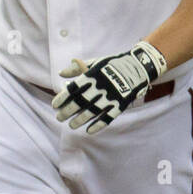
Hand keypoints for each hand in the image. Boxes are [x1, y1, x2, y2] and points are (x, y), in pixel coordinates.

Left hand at [51, 40, 166, 133]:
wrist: (138, 67)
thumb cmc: (112, 65)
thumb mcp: (94, 63)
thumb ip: (77, 68)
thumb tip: (60, 74)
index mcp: (92, 75)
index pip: (72, 89)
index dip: (62, 98)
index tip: (55, 105)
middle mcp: (100, 87)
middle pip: (79, 102)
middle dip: (67, 112)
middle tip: (59, 118)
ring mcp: (111, 96)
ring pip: (92, 112)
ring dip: (79, 120)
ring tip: (71, 125)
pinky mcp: (121, 104)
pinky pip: (108, 117)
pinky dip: (98, 125)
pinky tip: (89, 131)